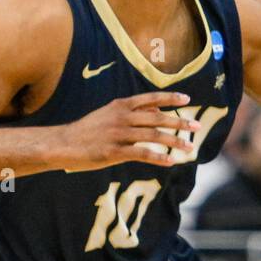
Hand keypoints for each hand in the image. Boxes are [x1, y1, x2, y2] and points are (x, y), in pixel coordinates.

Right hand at [54, 91, 199, 171]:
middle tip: (197, 126)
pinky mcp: (114, 152)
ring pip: (153, 136)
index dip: (170, 98)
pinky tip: (171, 162)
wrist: (62, 143)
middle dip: (179, 122)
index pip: (150, 99)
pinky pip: (142, 154)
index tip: (187, 99)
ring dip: (174, 142)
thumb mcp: (109, 113)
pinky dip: (158, 158)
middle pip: (157, 118)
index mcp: (121, 105)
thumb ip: (132, 112)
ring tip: (190, 147)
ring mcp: (118, 134)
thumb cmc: (88, 130)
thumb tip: (156, 111)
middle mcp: (122, 117)